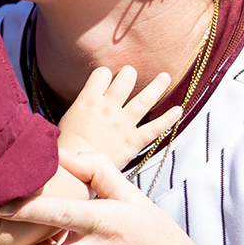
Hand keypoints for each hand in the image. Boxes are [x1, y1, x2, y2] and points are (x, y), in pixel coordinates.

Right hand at [56, 65, 181, 167]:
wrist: (72, 171)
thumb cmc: (65, 148)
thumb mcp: (67, 119)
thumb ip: (81, 107)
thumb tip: (86, 101)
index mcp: (89, 100)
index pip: (102, 73)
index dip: (105, 74)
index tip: (106, 79)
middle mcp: (108, 107)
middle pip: (126, 78)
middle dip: (129, 73)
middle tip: (131, 75)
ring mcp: (123, 124)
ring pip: (145, 98)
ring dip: (157, 86)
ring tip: (165, 77)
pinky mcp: (133, 141)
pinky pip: (156, 127)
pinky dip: (169, 118)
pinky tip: (178, 110)